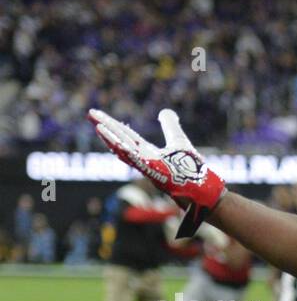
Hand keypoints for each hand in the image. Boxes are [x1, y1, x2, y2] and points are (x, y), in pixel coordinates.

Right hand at [88, 108, 225, 237]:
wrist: (202, 188)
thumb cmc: (191, 168)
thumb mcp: (178, 140)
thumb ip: (170, 126)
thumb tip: (166, 111)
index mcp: (148, 153)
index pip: (126, 136)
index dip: (112, 126)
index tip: (97, 115)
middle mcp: (144, 159)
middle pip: (121, 140)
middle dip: (106, 127)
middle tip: (90, 114)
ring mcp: (147, 165)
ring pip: (124, 149)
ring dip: (110, 137)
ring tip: (96, 123)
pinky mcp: (152, 171)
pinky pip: (135, 159)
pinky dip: (122, 148)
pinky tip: (114, 140)